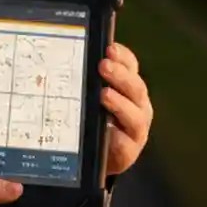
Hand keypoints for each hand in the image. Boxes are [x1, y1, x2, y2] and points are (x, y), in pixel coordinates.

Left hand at [99, 43, 152, 175]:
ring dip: (120, 103)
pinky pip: (124, 144)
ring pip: (135, 116)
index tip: (110, 48)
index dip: (123, 57)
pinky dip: (116, 136)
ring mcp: (136, 130)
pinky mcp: (128, 153)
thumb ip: (86, 80)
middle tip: (104, 65)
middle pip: (136, 88)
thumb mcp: (89, 96)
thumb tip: (68, 55)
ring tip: (104, 94)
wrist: (94, 158)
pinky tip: (106, 129)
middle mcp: (138, 106)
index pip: (130, 66)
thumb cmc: (91, 119)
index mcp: (129, 87)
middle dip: (121, 75)